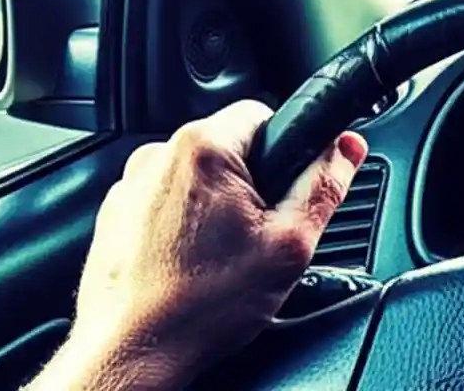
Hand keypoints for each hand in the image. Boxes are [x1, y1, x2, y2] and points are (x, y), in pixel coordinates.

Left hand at [27, 100, 367, 390]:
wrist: (133, 351)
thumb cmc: (201, 305)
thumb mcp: (289, 244)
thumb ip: (324, 186)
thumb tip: (347, 148)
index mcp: (204, 148)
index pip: (265, 112)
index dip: (288, 151)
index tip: (288, 190)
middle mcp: (159, 156)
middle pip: (231, 146)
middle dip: (254, 184)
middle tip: (260, 234)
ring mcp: (131, 185)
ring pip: (199, 176)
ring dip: (218, 205)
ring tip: (223, 254)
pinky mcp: (116, 214)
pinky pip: (167, 201)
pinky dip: (185, 224)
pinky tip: (194, 262)